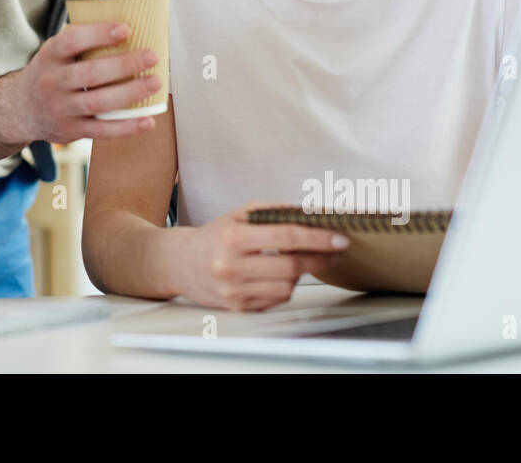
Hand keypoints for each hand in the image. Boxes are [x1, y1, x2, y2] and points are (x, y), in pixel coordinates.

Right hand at [14, 22, 160, 141]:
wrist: (21, 109)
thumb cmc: (49, 73)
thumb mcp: (53, 51)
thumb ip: (79, 38)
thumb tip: (123, 21)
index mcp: (50, 56)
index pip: (72, 41)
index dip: (99, 34)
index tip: (126, 29)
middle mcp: (53, 82)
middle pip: (91, 73)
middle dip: (125, 64)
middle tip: (152, 56)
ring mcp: (62, 108)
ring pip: (98, 102)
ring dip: (130, 92)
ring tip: (155, 82)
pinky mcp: (72, 130)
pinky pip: (102, 130)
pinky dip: (127, 127)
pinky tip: (147, 120)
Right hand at [175, 202, 348, 311]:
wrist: (180, 263)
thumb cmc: (215, 236)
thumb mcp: (239, 215)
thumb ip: (274, 213)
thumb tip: (311, 216)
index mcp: (233, 238)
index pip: (286, 237)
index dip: (317, 238)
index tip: (340, 239)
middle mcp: (232, 267)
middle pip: (291, 266)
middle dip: (320, 259)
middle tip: (335, 251)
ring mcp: (234, 291)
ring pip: (287, 286)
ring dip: (300, 273)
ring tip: (296, 259)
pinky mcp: (239, 308)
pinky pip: (276, 298)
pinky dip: (284, 285)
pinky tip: (277, 274)